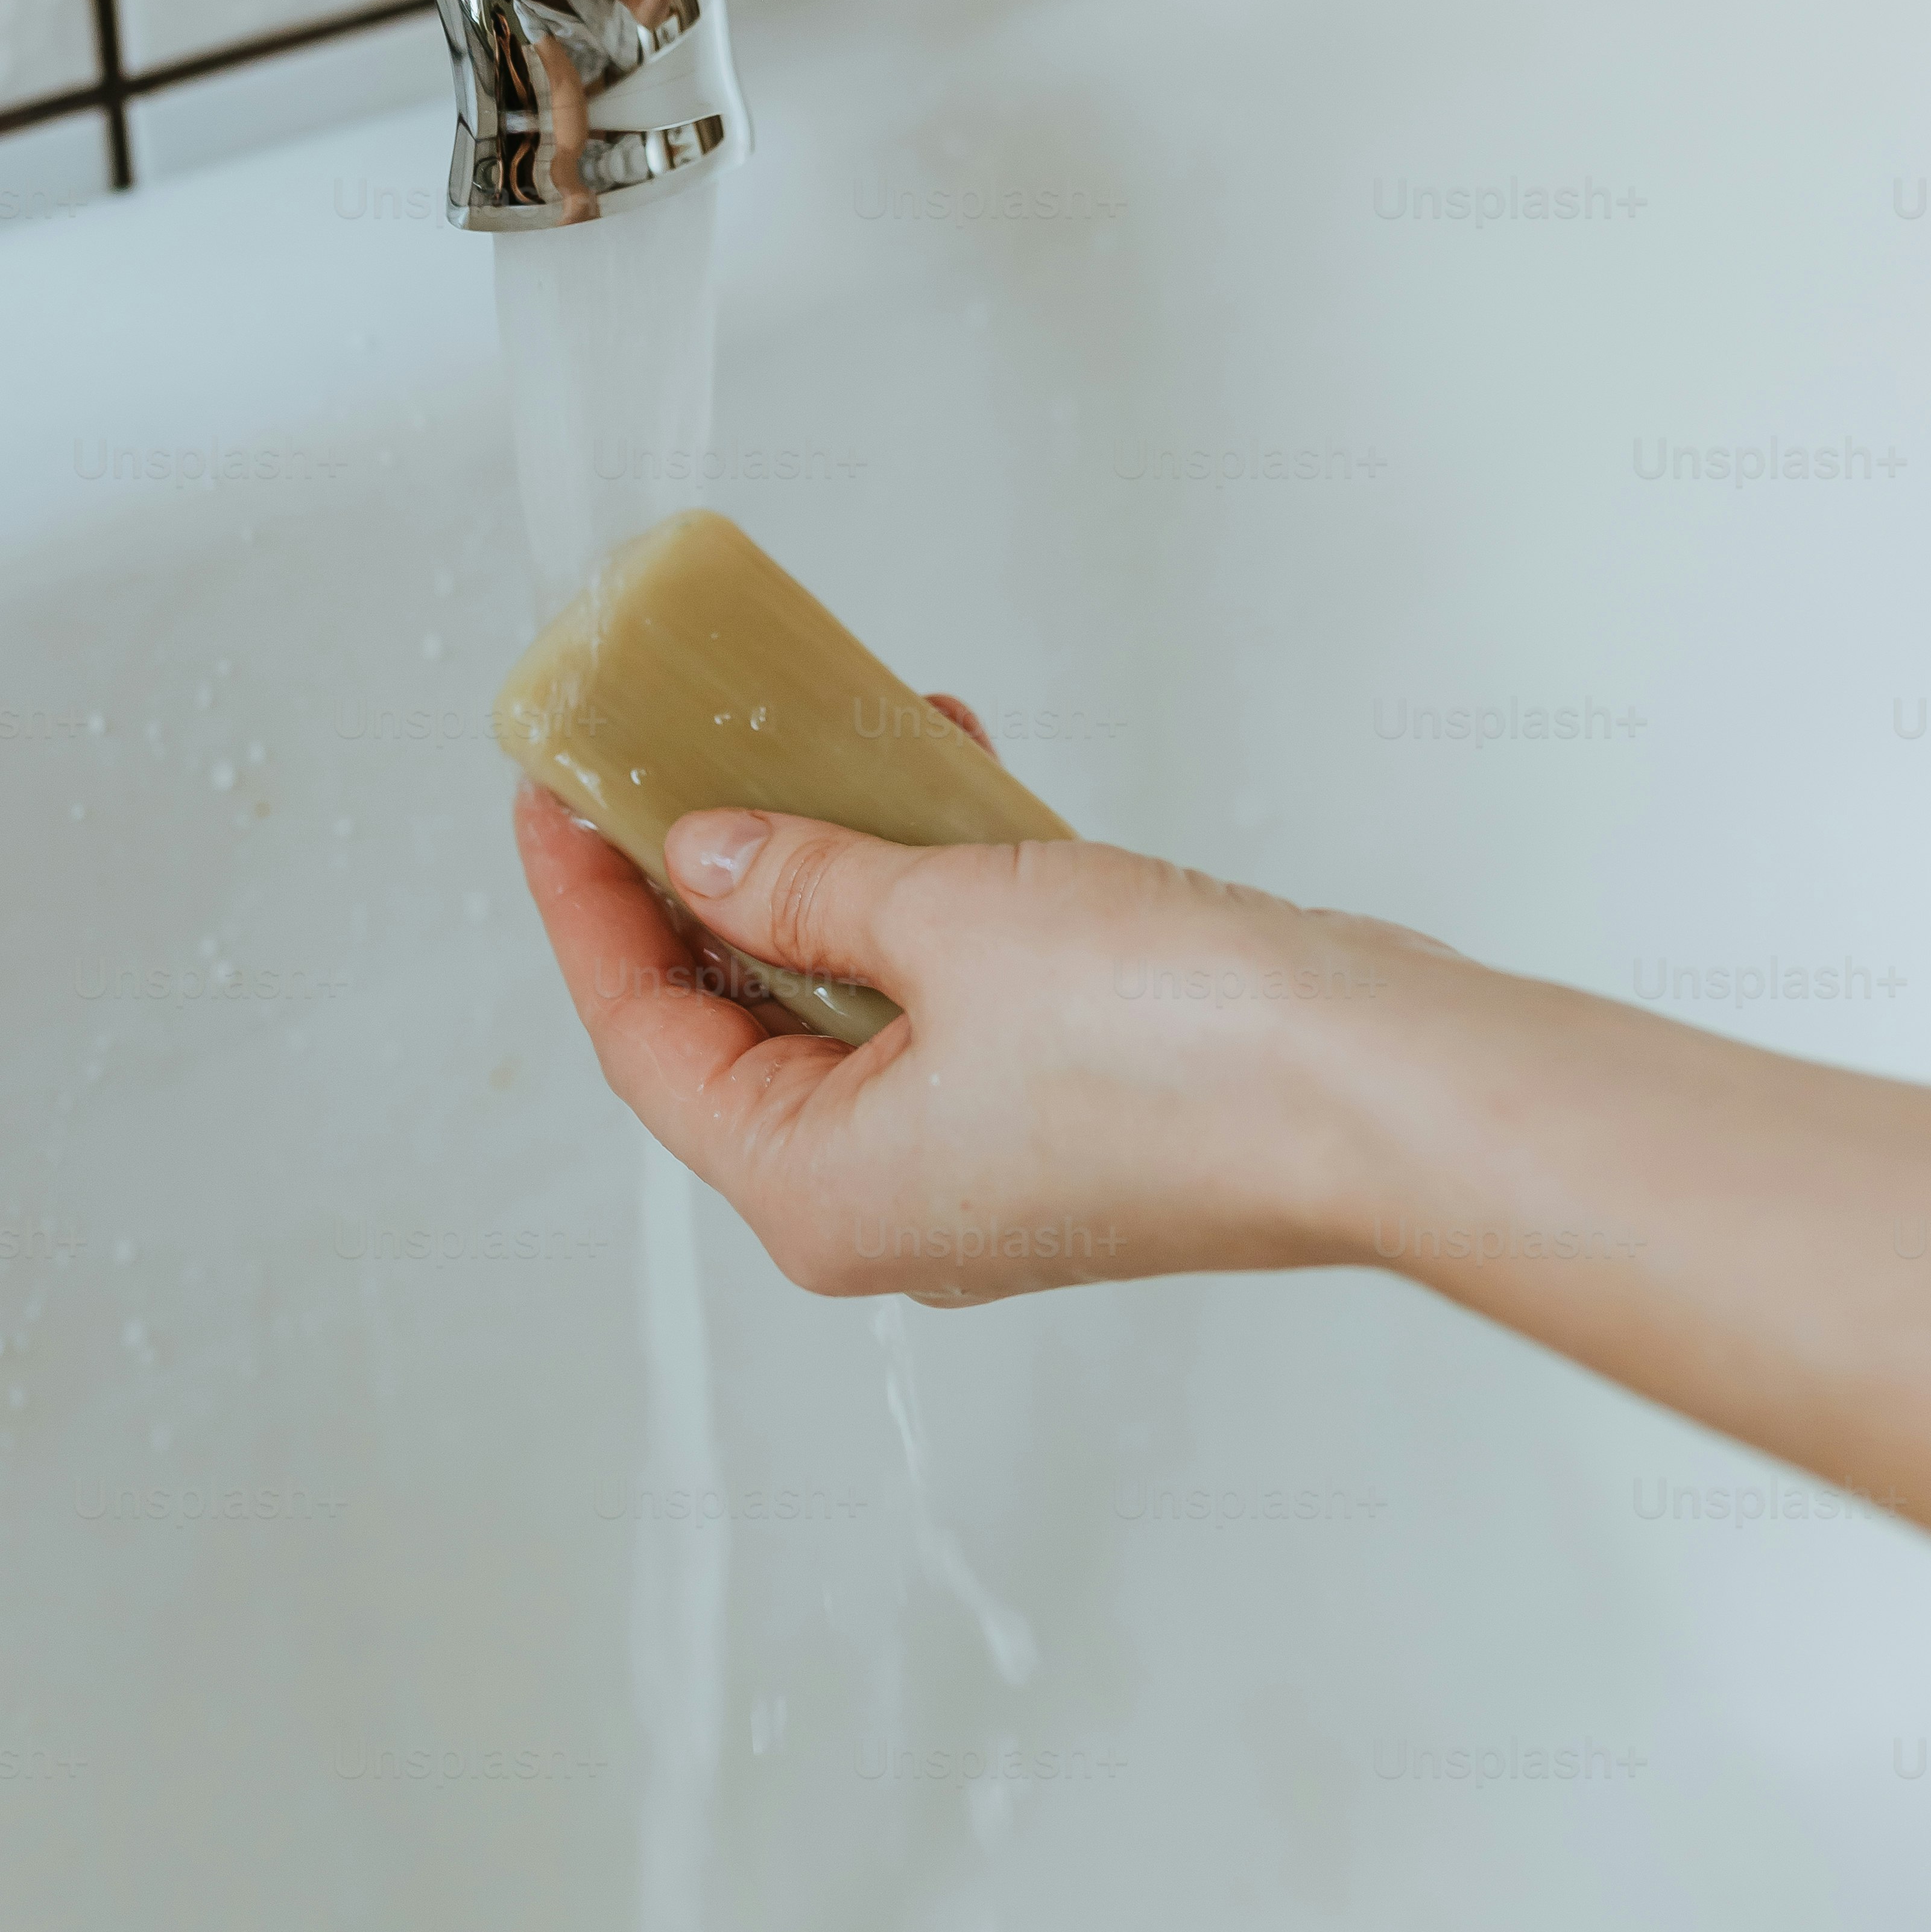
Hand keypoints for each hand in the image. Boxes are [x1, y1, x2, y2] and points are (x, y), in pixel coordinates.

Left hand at [512, 774, 1423, 1301]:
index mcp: (819, 1192)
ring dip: (832, 863)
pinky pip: (944, 997)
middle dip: (707, 877)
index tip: (550, 801)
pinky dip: (928, 892)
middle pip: (735, 1026)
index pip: (644, 1038)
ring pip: (848, 1000)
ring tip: (817, 728)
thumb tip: (709, 855)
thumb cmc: (1177, 1042)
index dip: (588, 909)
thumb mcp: (948, 923)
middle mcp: (885, 1203)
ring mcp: (977, 1165)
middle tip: (667, 755)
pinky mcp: (1058, 1116)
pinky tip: (939, 770)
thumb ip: (808, 885)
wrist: (1380, 1088)